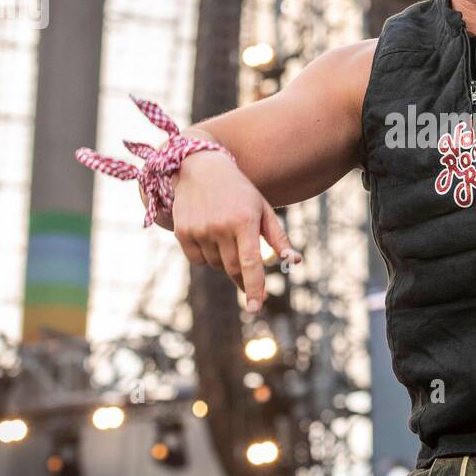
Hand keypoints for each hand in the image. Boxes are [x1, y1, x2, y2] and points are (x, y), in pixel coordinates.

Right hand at [168, 148, 300, 310]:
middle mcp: (220, 226)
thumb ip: (278, 237)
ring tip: (225, 236)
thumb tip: (293, 262)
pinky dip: (206, 256)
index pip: (250, 262)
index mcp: (244, 221)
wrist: (200, 168)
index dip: (254, 287)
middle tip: (250, 284)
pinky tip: (209, 236)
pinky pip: (197, 260)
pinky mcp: (182, 232)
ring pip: (216, 265)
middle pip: (233, 268)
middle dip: (242, 279)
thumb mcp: (263, 209)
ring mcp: (199, 230)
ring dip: (224, 261)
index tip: (256, 307)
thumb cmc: (239, 192)